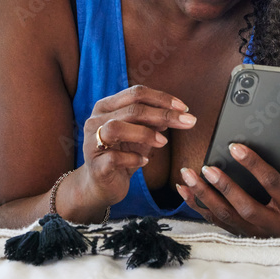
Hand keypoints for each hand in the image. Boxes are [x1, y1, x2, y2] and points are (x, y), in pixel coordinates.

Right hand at [77, 84, 196, 208]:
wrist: (102, 186)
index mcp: (106, 107)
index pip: (135, 93)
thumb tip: (176, 112)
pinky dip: (133, 159)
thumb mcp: (140, 135)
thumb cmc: (122, 155)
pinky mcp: (95, 166)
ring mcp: (92, 143)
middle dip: (163, 114)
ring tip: (163, 142)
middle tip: (187, 121)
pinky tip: (144, 161)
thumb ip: (153, 122)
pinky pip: (114, 158)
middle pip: (131, 109)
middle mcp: (95, 121)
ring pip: (116, 128)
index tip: (184, 107)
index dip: (162, 98)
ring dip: (145, 133)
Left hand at [176, 136, 279, 237]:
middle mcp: (271, 223)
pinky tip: (183, 190)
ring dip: (204, 195)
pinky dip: (196, 205)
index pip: (271, 183)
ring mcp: (253, 231)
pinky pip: (214, 220)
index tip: (234, 147)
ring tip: (188, 176)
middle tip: (207, 167)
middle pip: (245, 207)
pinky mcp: (238, 233)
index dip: (253, 164)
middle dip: (224, 187)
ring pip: (225, 215)